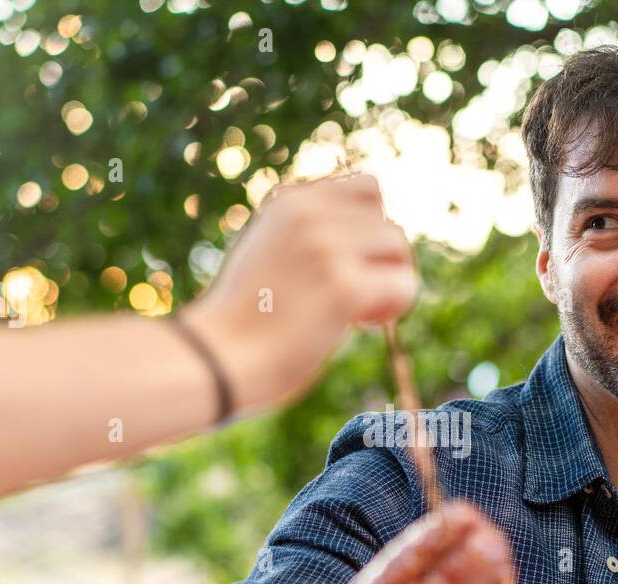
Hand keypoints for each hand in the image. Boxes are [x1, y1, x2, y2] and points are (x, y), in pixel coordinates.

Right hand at [182, 173, 418, 416]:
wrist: (213, 360)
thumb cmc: (240, 320)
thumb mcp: (267, 252)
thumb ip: (307, 234)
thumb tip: (365, 232)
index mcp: (290, 201)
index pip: (369, 189)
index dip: (370, 229)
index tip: (347, 265)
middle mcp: (308, 214)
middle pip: (389, 223)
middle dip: (379, 263)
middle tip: (350, 298)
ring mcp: (326, 248)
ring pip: (399, 249)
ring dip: (389, 284)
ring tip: (353, 314)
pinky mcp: (343, 286)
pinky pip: (404, 286)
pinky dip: (393, 309)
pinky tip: (359, 324)